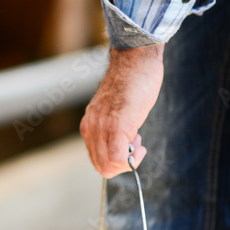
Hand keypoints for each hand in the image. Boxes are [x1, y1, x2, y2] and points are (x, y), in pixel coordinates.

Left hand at [80, 44, 163, 177]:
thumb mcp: (114, 111)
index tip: (130, 147)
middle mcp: (91, 127)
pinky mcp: (116, 124)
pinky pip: (118, 158)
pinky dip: (132, 159)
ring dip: (128, 161)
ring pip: (109, 166)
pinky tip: (140, 143)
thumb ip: (111, 129)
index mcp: (89, 125)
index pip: (97, 160)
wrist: (135, 62)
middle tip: (136, 146)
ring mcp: (102, 127)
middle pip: (102, 167)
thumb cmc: (131, 85)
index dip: (116, 162)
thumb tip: (122, 150)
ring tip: (137, 139)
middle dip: (122, 166)